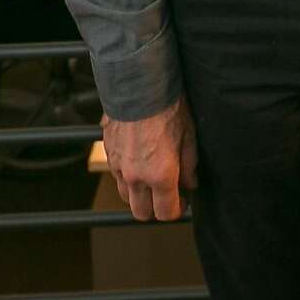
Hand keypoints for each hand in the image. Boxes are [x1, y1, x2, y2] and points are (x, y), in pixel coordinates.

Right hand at [103, 95, 198, 220]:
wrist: (140, 87)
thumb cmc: (169, 108)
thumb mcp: (190, 137)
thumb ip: (189, 166)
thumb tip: (190, 184)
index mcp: (160, 175)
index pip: (166, 213)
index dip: (177, 210)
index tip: (183, 201)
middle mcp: (136, 177)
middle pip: (141, 213)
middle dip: (156, 209)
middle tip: (168, 194)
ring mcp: (119, 168)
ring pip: (126, 197)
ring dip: (139, 195)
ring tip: (153, 178)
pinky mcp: (109, 156)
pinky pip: (117, 178)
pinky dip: (128, 178)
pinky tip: (140, 162)